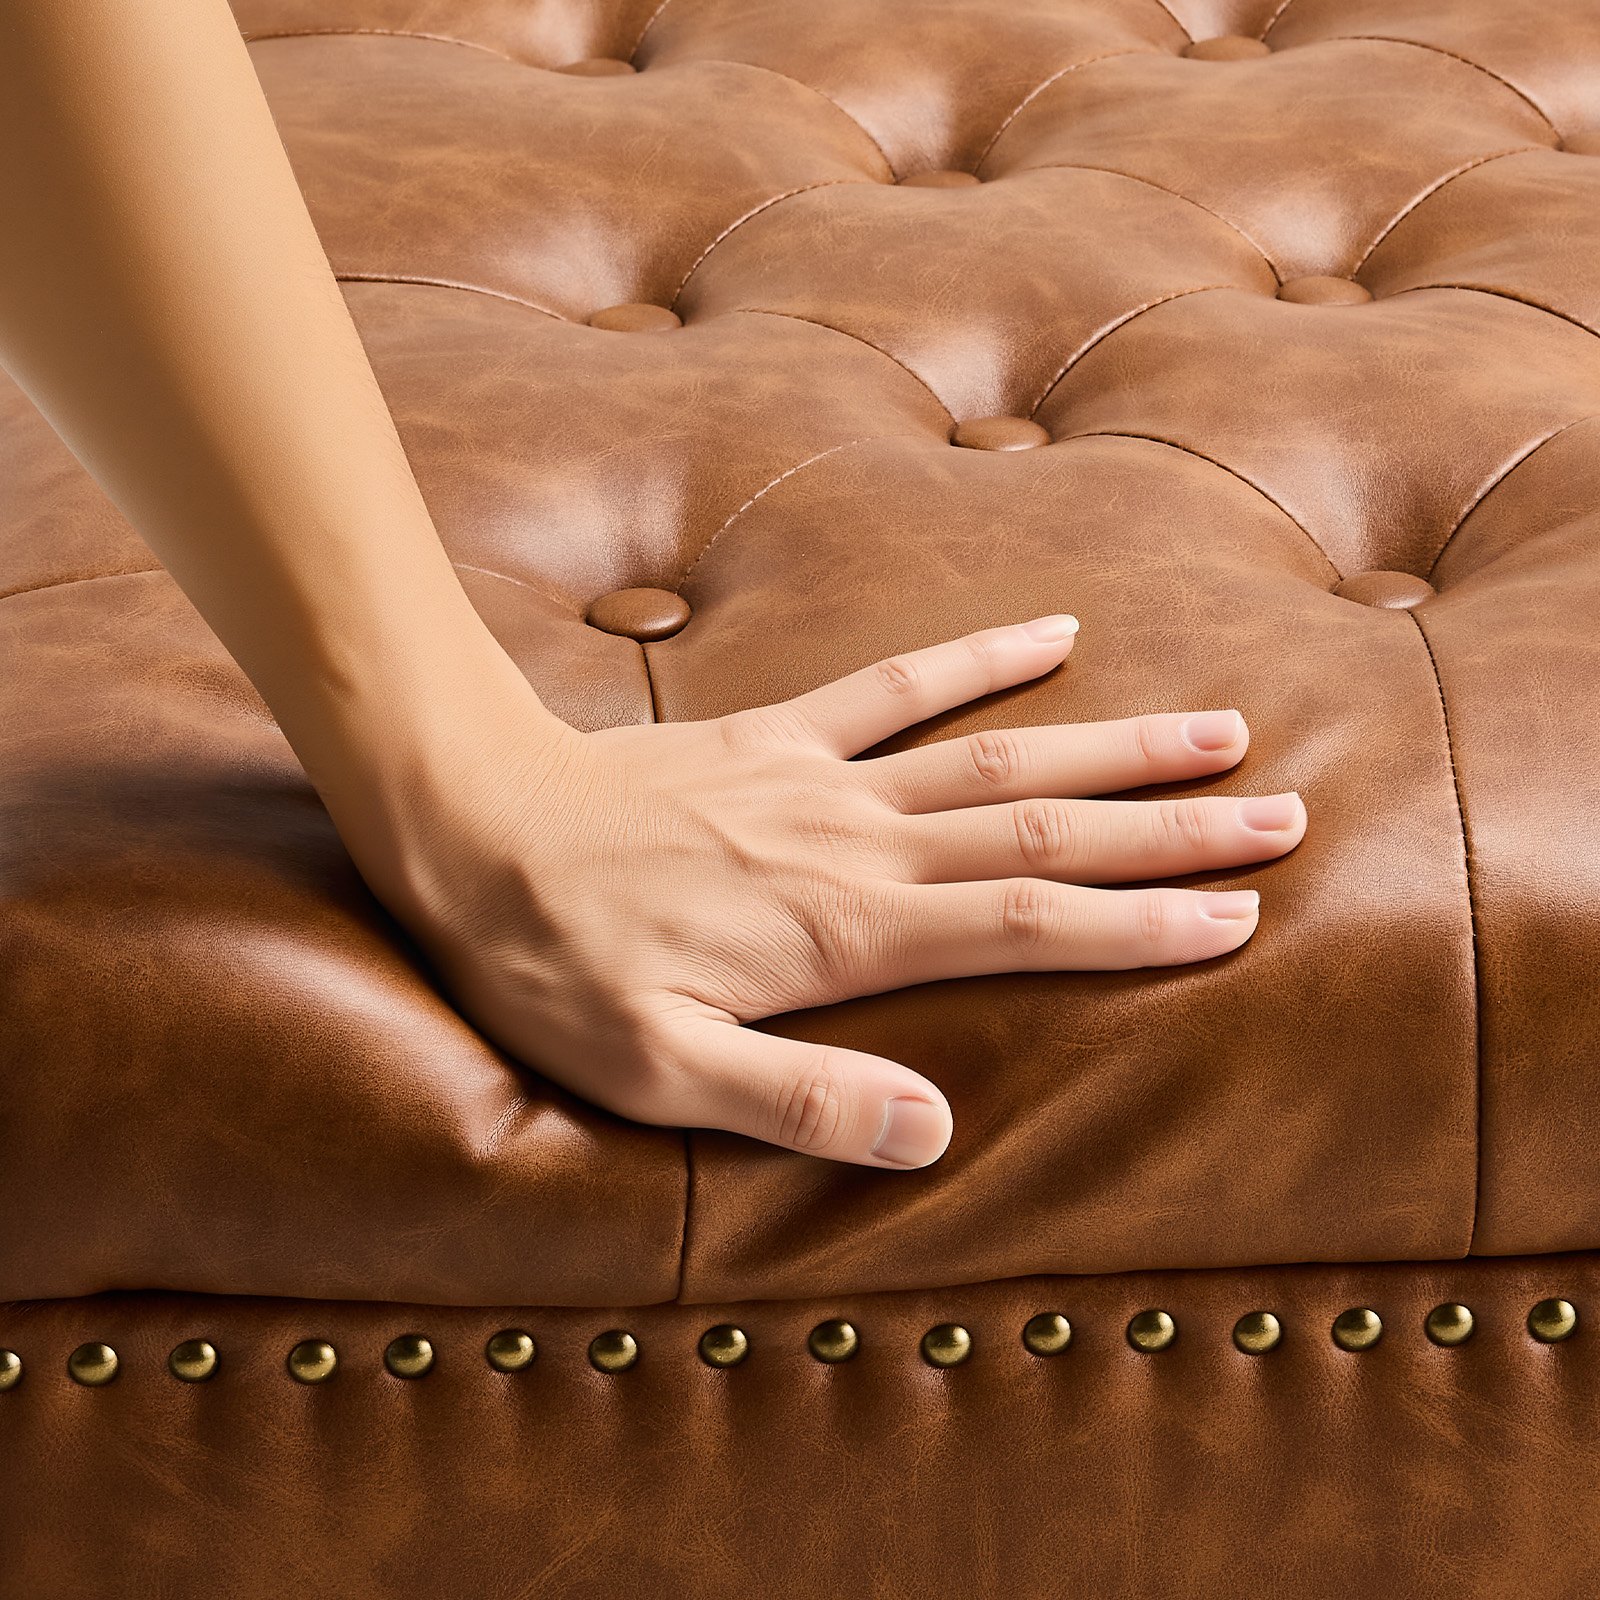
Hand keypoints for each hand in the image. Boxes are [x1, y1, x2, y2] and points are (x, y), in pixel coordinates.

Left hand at [357, 615, 1305, 1169]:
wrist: (471, 824)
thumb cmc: (556, 963)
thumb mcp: (657, 1071)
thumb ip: (798, 1100)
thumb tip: (932, 1134)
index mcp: (842, 933)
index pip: (1026, 925)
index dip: (1137, 924)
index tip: (1238, 918)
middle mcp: (856, 844)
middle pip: (1043, 832)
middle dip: (1168, 828)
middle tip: (1281, 812)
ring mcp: (824, 778)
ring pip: (999, 757)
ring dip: (1111, 746)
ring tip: (1214, 732)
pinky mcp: (780, 735)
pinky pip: (896, 686)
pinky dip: (980, 657)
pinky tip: (1053, 632)